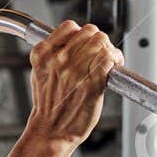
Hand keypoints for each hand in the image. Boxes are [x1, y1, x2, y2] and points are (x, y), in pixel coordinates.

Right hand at [24, 21, 122, 148]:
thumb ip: (53, 55)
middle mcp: (58, 59)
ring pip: (102, 42)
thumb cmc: (49, 105)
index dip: (80, 34)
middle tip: (100, 54)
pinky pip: (109, 57)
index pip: (69, 26)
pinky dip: (115, 60)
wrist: (51, 130)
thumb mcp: (40, 74)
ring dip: (109, 50)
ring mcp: (75, 69)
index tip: (84, 44)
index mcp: (42, 54)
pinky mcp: (92, 81)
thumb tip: (76, 41)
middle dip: (98, 41)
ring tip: (108, 62)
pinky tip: (113, 69)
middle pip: (90, 31)